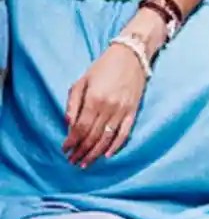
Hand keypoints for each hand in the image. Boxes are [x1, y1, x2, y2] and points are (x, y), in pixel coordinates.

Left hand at [64, 42, 148, 167]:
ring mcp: (122, 110)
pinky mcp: (133, 111)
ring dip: (95, 153)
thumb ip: (73, 103)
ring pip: (107, 138)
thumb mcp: (82, 81)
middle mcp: (108, 107)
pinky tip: (107, 154)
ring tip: (86, 163)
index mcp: (93, 99)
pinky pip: (124, 133)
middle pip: (92, 136)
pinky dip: (116, 146)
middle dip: (81, 151)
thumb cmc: (104, 67)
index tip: (65, 150)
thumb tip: (68, 124)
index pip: (80, 128)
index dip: (72, 141)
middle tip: (73, 161)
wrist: (131, 55)